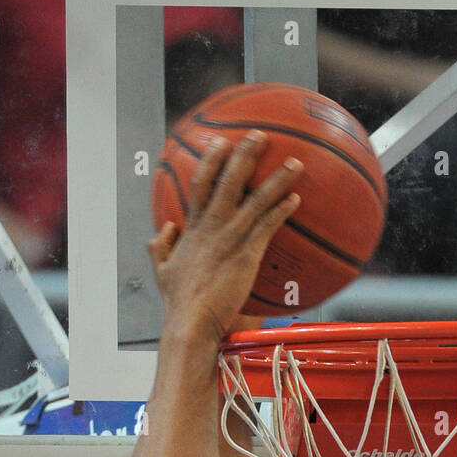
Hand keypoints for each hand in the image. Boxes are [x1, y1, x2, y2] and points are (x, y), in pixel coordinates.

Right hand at [148, 132, 301, 342]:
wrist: (191, 321)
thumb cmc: (178, 301)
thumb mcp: (162, 270)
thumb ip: (161, 247)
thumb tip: (163, 229)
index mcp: (192, 227)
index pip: (200, 183)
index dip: (211, 160)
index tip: (221, 142)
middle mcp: (212, 226)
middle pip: (229, 180)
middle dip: (246, 154)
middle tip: (260, 135)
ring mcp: (230, 238)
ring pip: (256, 200)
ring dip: (277, 179)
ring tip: (295, 163)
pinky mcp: (247, 254)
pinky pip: (268, 226)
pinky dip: (282, 211)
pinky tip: (296, 200)